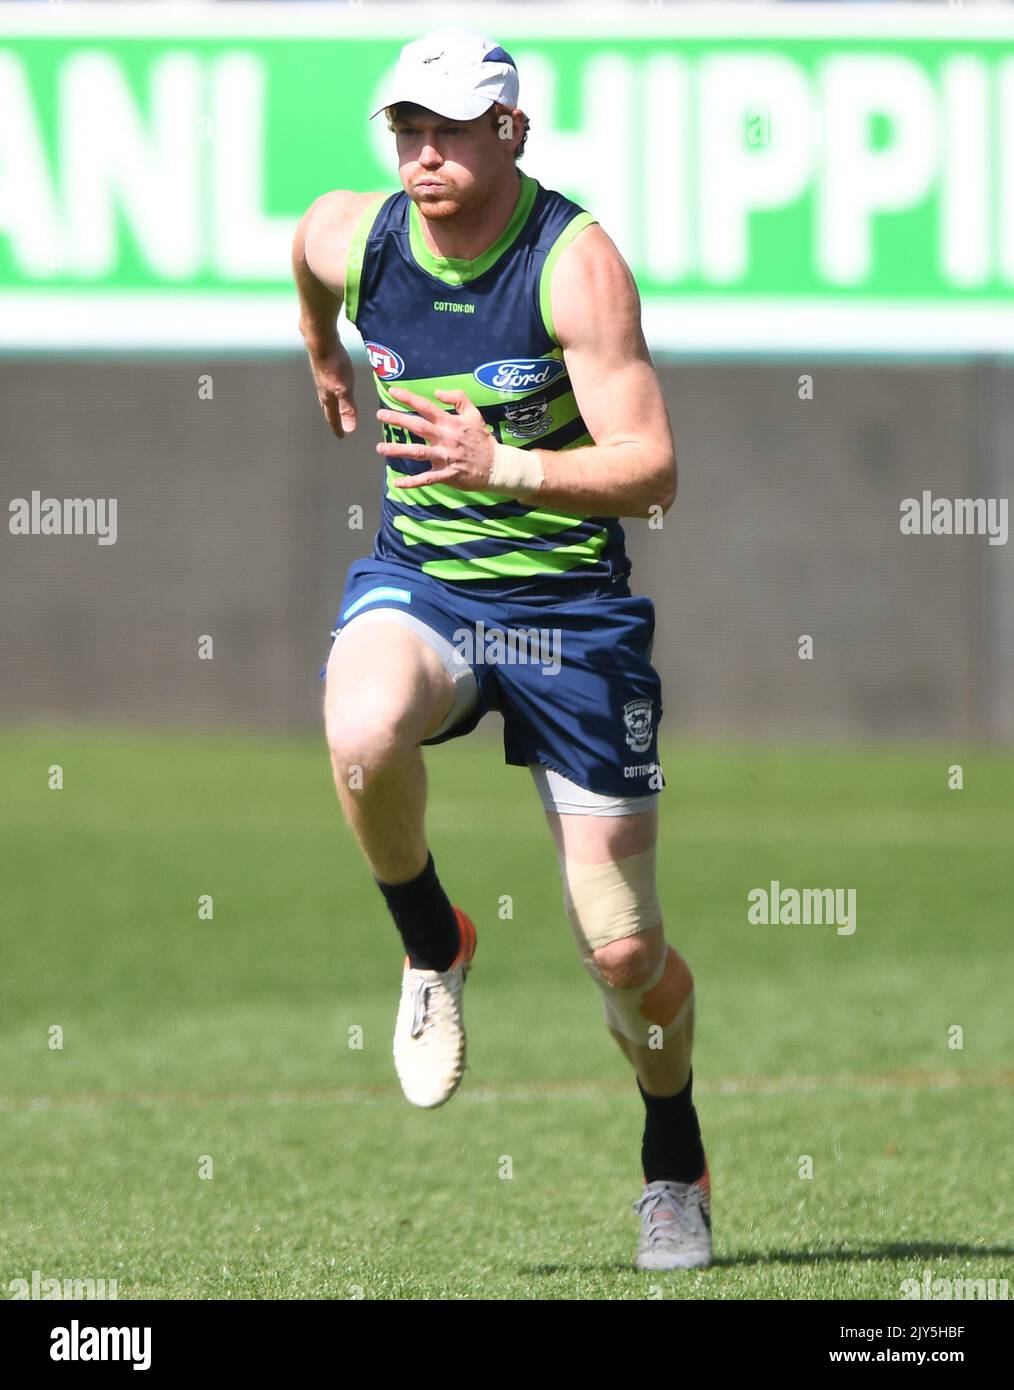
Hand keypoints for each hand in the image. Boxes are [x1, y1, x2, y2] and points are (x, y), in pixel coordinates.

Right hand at [308, 340, 357, 437]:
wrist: (321, 341)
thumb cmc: (333, 365)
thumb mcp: (343, 389)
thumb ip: (347, 408)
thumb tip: (349, 429)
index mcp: (328, 397)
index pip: (332, 416)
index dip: (337, 427)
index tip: (341, 437)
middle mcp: (322, 388)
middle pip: (327, 407)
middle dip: (332, 416)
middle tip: (336, 424)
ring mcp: (321, 376)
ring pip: (326, 394)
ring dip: (330, 402)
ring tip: (335, 406)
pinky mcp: (323, 364)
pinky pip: (327, 381)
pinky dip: (331, 387)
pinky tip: (334, 382)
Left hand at [376, 387, 494, 489]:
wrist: (496, 466)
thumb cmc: (483, 440)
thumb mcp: (475, 414)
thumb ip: (458, 398)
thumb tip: (438, 392)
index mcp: (451, 423)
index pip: (427, 407)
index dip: (409, 398)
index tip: (393, 391)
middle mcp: (445, 438)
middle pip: (418, 426)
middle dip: (398, 419)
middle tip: (380, 415)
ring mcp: (445, 457)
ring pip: (418, 452)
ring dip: (398, 450)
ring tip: (380, 448)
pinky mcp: (447, 475)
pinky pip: (427, 479)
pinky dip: (412, 482)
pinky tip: (397, 483)